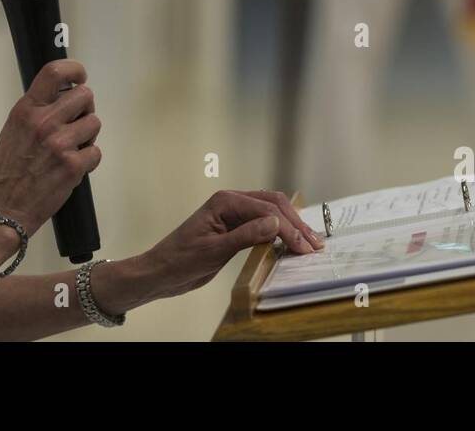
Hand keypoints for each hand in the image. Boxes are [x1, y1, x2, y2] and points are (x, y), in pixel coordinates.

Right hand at [0, 59, 100, 236]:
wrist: (3, 210)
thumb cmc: (6, 171)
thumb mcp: (14, 130)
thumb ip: (37, 111)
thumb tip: (64, 97)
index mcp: (26, 110)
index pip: (55, 71)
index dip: (75, 70)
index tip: (80, 77)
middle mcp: (44, 122)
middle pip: (85, 95)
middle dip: (84, 109)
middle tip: (75, 124)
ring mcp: (60, 144)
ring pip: (94, 123)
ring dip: (87, 136)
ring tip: (71, 149)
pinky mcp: (73, 166)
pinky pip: (96, 152)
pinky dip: (88, 160)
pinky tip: (72, 167)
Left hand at [140, 190, 324, 300]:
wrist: (160, 272)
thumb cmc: (180, 261)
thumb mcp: (214, 251)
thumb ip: (245, 235)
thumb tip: (276, 224)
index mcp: (225, 201)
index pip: (266, 210)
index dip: (288, 229)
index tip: (304, 247)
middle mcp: (231, 202)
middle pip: (273, 204)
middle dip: (295, 223)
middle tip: (314, 244)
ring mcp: (233, 214)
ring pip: (270, 211)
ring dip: (290, 225)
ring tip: (309, 242)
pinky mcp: (234, 228)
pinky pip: (262, 224)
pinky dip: (279, 231)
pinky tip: (289, 242)